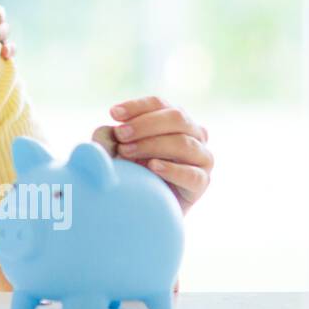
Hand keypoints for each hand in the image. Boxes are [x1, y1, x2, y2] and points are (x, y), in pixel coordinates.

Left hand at [105, 96, 211, 213]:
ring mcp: (201, 157)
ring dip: (152, 145)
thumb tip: (106, 131)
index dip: (136, 106)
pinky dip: (172, 169)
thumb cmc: (130, 169)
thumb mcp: (116, 149)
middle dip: (144, 124)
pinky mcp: (202, 182)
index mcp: (175, 119)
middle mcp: (194, 134)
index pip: (159, 103)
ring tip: (126, 152)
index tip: (113, 114)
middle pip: (176, 117)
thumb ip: (110, 137)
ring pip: (184, 143)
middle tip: (120, 135)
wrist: (144, 205)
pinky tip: (152, 166)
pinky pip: (192, 174)